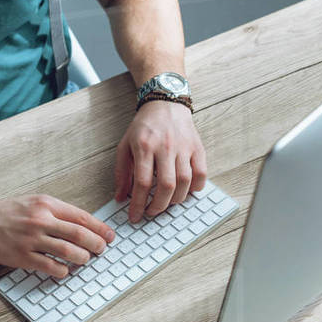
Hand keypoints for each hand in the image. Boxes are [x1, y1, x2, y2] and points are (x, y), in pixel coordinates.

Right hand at [0, 194, 115, 278]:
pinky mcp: (23, 257)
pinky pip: (50, 267)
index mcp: (46, 204)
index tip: (109, 235)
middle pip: (79, 234)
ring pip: (68, 251)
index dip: (100, 228)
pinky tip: (65, 271)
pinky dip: (62, 271)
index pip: (81, 216)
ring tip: (85, 260)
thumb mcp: (34, 202)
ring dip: (82, 258)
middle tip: (102, 250)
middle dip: (96, 244)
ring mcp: (32, 239)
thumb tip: (83, 225)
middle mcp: (40, 220)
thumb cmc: (8, 213)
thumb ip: (57, 211)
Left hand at [114, 99, 207, 222]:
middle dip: (159, 206)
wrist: (165, 104)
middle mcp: (165, 147)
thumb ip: (121, 172)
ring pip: (185, 182)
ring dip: (176, 199)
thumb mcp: (125, 145)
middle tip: (152, 212)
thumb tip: (120, 198)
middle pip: (167, 186)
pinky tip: (187, 191)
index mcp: (144, 147)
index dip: (139, 204)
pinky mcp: (197, 147)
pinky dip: (196, 187)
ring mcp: (183, 147)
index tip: (136, 216)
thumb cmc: (144, 127)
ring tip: (167, 202)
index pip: (143, 183)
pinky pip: (201, 173)